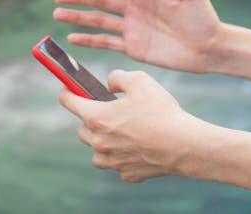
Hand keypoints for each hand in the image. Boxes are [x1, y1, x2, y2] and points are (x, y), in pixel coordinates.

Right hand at [53, 0, 222, 73]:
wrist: (211, 48)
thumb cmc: (204, 17)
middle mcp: (135, 7)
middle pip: (100, 0)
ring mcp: (132, 28)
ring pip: (98, 20)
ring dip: (78, 17)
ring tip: (57, 14)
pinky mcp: (134, 48)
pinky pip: (106, 42)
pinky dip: (89, 40)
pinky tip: (73, 38)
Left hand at [60, 70, 202, 182]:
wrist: (182, 145)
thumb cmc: (161, 111)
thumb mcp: (140, 80)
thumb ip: (118, 77)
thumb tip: (110, 83)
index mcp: (97, 116)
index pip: (68, 101)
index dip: (68, 91)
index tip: (71, 88)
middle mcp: (99, 141)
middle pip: (82, 128)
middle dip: (91, 118)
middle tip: (110, 110)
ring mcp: (111, 160)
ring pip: (96, 150)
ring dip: (104, 140)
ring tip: (124, 131)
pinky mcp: (126, 173)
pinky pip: (117, 163)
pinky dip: (123, 155)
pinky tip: (139, 146)